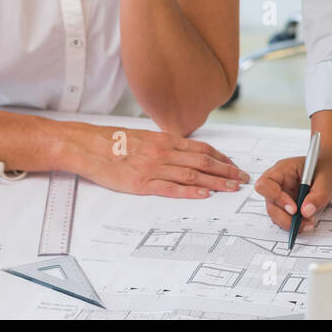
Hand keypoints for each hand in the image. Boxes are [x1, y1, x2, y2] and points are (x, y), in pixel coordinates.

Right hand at [68, 122, 248, 197]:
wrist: (88, 146)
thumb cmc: (114, 142)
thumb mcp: (144, 137)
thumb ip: (164, 144)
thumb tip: (184, 150)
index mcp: (165, 140)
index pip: (202, 148)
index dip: (222, 157)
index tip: (234, 165)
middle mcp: (164, 151)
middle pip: (203, 161)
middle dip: (227, 170)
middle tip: (243, 178)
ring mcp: (153, 167)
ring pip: (192, 174)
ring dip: (216, 181)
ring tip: (232, 188)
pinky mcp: (141, 183)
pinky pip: (170, 187)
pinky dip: (189, 191)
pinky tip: (204, 194)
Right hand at [253, 154, 331, 233]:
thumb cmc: (328, 168)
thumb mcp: (327, 179)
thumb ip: (318, 195)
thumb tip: (306, 211)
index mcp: (283, 169)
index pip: (265, 184)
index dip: (276, 198)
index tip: (294, 208)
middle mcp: (279, 183)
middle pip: (270, 204)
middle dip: (285, 217)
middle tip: (303, 221)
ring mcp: (282, 195)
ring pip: (276, 214)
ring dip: (290, 223)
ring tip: (309, 222)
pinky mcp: (287, 206)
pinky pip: (284, 218)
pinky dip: (295, 224)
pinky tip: (307, 222)